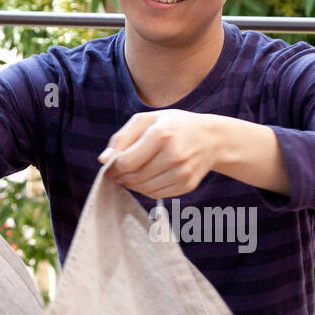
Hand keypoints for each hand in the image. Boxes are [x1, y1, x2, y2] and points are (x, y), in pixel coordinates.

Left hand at [97, 110, 221, 197]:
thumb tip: (104, 160)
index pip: (128, 161)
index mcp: (162, 134)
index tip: (110, 165)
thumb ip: (122, 138)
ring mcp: (183, 172)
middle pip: (135, 177)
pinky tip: (146, 179)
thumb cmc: (173, 126)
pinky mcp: (187, 185)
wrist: (210, 139)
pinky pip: (157, 194)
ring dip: (132, 185)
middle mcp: (175, 154)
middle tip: (118, 172)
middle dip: (122, 176)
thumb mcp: (147, 120)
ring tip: (131, 175)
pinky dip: (146, 189)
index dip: (114, 167)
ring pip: (144, 189)